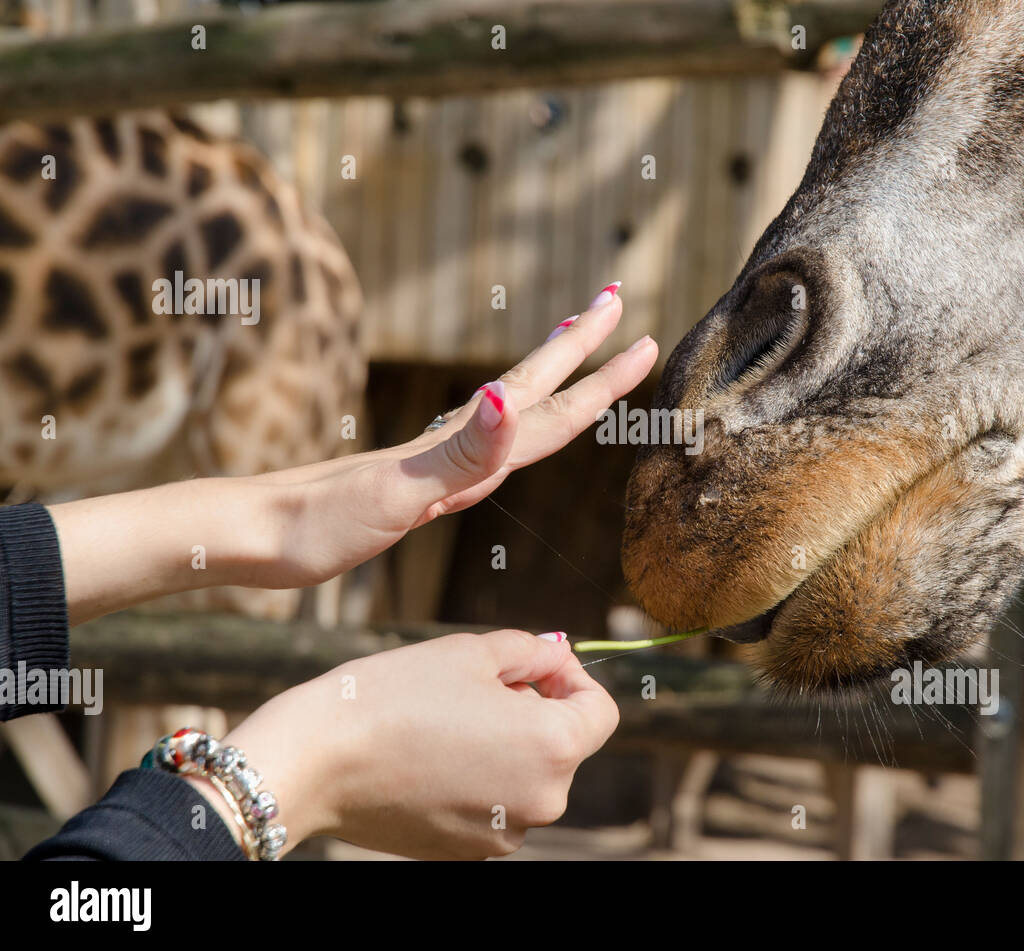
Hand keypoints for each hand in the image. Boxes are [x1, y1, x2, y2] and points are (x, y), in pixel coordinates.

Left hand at [49, 290, 657, 622]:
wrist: (251, 533)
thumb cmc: (317, 523)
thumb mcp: (394, 494)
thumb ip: (458, 450)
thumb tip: (509, 394)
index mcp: (462, 447)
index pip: (546, 401)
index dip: (596, 373)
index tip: (637, 334)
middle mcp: (456, 445)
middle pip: (534, 389)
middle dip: (582, 352)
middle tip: (618, 306)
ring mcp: (437, 461)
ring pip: (513, 410)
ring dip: (553, 379)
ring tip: (575, 350)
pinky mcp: (417, 483)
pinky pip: (486, 445)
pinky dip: (514, 424)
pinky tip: (505, 423)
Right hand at [198, 629, 619, 858]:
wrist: (315, 762)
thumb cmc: (394, 696)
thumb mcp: (472, 652)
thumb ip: (531, 652)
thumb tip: (557, 655)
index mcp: (554, 748)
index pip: (600, 711)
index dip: (573, 678)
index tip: (536, 662)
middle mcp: (543, 801)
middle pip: (564, 744)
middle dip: (535, 707)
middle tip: (479, 682)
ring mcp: (506, 835)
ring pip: (527, 773)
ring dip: (506, 741)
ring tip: (448, 717)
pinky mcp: (469, 853)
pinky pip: (495, 803)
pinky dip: (479, 775)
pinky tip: (432, 752)